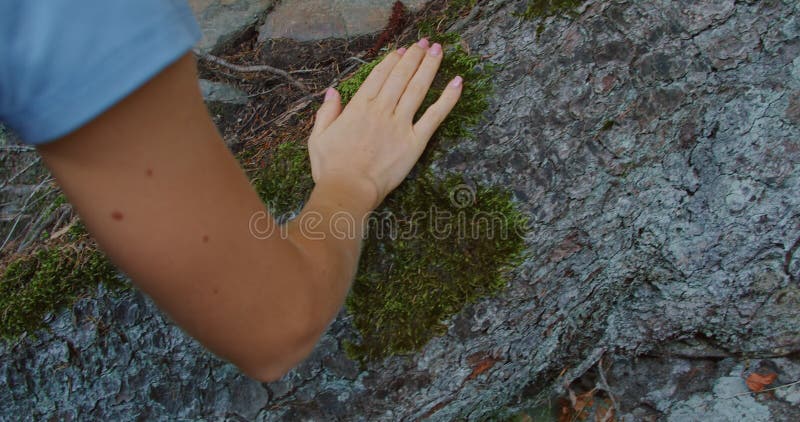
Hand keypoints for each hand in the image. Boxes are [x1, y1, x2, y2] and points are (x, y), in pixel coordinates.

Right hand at [307, 39, 462, 210]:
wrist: (348, 190)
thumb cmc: (330, 168)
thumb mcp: (318, 137)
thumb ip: (327, 112)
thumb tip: (332, 92)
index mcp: (358, 107)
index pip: (379, 76)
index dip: (392, 61)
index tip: (402, 51)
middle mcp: (381, 110)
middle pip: (401, 77)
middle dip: (414, 57)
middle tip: (424, 43)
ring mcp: (400, 125)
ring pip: (418, 89)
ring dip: (429, 67)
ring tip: (438, 50)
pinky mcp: (415, 142)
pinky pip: (434, 116)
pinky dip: (447, 98)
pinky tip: (457, 82)